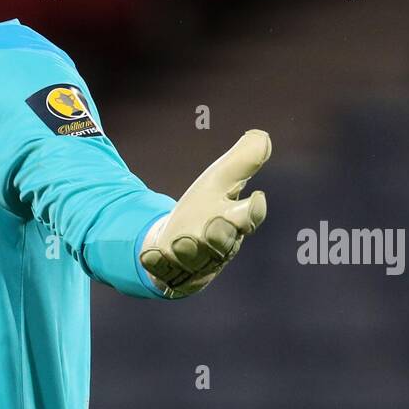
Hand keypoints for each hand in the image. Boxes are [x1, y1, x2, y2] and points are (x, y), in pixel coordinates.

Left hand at [139, 129, 270, 297]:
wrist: (173, 242)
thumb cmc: (203, 209)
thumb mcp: (218, 181)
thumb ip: (240, 162)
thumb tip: (261, 136)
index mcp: (234, 221)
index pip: (250, 218)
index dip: (253, 211)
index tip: (257, 198)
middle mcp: (217, 245)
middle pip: (223, 243)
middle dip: (219, 235)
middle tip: (214, 224)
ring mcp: (193, 261)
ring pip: (194, 260)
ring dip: (187, 251)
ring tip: (180, 240)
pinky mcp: (169, 272)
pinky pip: (162, 270)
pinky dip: (155, 263)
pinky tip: (147, 255)